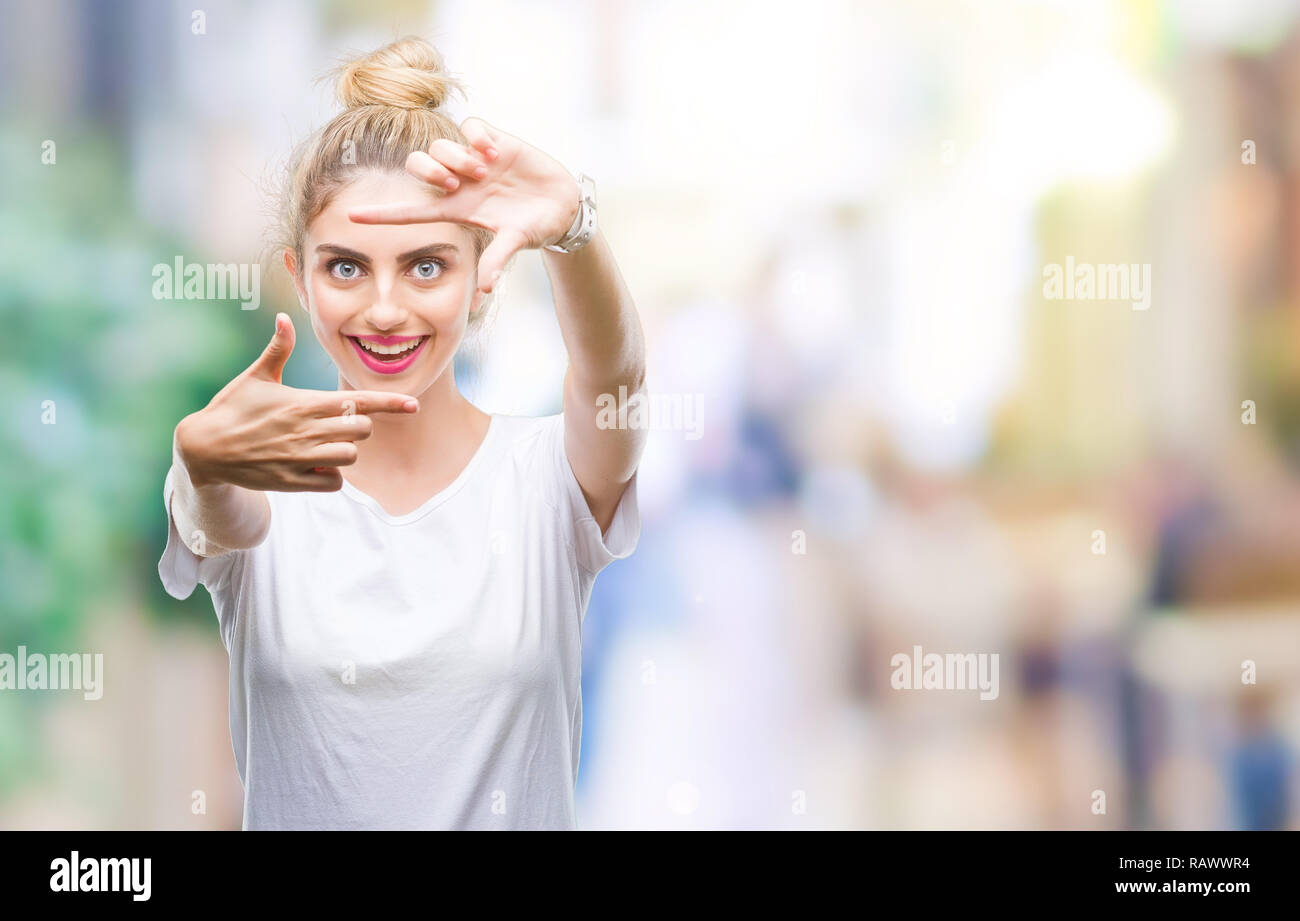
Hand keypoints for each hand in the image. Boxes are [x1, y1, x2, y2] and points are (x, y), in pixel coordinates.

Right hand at [175, 313, 419, 491]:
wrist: (203, 449)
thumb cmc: (231, 409)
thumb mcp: (254, 377)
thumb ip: (278, 349)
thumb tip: (285, 318)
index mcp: (303, 402)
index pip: (358, 402)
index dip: (390, 403)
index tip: (414, 404)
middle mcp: (306, 430)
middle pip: (362, 430)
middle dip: (359, 428)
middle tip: (338, 425)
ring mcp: (300, 458)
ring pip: (350, 457)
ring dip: (344, 453)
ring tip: (323, 446)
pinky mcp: (292, 481)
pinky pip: (333, 483)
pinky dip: (331, 477)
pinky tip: (315, 467)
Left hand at [347, 117, 580, 294]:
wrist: (562, 206)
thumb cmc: (535, 228)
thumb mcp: (516, 243)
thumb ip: (497, 260)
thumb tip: (484, 289)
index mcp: (457, 209)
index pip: (411, 210)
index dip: (382, 214)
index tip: (352, 216)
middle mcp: (460, 182)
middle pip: (420, 165)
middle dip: (429, 171)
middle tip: (454, 183)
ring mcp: (475, 160)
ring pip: (443, 145)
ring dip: (457, 156)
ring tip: (485, 170)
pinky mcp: (495, 140)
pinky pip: (471, 126)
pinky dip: (477, 136)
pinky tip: (495, 152)